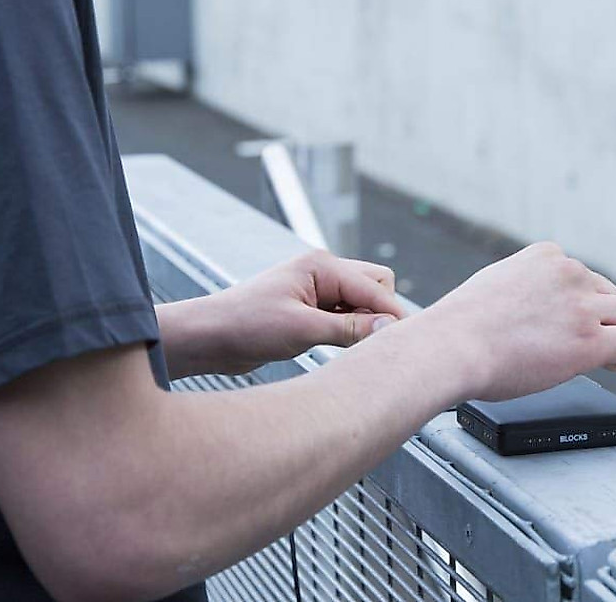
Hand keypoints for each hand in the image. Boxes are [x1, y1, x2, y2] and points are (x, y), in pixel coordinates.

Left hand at [206, 250, 406, 376]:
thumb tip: (389, 327)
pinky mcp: (311, 309)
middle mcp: (323, 271)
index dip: (391, 314)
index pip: (374, 286)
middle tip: (369, 344)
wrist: (211, 336)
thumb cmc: (248, 325)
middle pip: (375, 285)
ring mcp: (317, 289)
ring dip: (363, 323)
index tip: (403, 344)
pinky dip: (350, 329)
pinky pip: (346, 314)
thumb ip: (348, 327)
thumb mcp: (302, 329)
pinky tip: (339, 348)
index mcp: (321, 265)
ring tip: (350, 349)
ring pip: (362, 301)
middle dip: (379, 313)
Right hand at [412, 241, 615, 403]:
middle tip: (576, 341)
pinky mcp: (590, 340)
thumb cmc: (464, 325)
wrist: (454, 345)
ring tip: (594, 354)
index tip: (560, 321)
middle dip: (598, 317)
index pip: (582, 275)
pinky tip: (609, 365)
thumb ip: (529, 286)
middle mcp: (568, 272)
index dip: (575, 302)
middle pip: (609, 293)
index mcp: (545, 256)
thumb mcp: (497, 281)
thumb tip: (543, 309)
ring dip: (614, 334)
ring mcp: (581, 305)